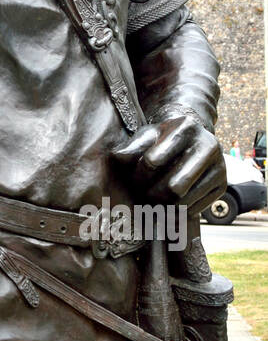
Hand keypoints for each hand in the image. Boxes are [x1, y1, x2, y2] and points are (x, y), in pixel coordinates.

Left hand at [111, 115, 225, 214]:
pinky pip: (195, 210)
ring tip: (153, 201)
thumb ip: (131, 147)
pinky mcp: (222, 185)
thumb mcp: (146, 136)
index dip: (139, 174)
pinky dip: (177, 213)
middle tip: (143, 195)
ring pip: (185, 202)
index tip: (134, 177)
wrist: (191, 138)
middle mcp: (208, 146)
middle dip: (153, 195)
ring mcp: (219, 167)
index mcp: (186, 128)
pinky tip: (168, 204)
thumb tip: (118, 158)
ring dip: (164, 207)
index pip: (153, 160)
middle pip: (174, 187)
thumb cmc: (163, 139)